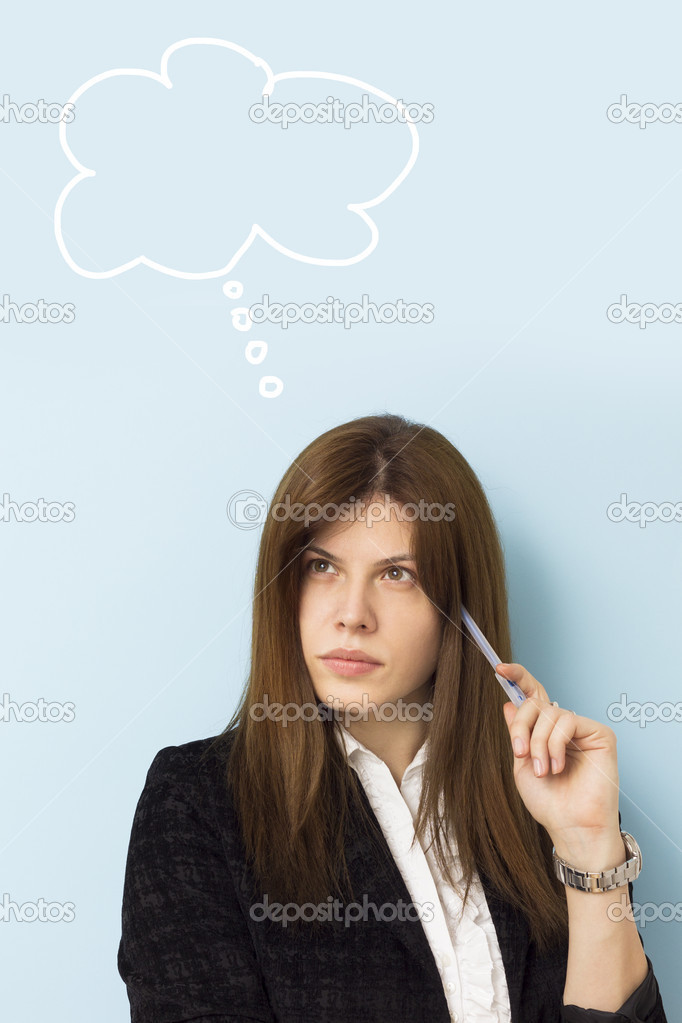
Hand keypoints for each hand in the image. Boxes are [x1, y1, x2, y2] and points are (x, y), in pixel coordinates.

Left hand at [498, 662, 621, 856]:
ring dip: (539, 743)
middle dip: (522, 725)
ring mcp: (582, 729)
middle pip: (536, 703)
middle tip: (519, 752)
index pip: (533, 696)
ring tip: (543, 770)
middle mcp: (563, 728)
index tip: (499, 668)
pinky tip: (558, 766)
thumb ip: (517, 732)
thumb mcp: (522, 764)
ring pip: (551, 713)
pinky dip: (556, 744)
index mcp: (544, 732)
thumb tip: (508, 702)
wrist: (570, 826)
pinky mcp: (600, 734)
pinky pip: (568, 721)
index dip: (518, 678)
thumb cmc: (548, 802)